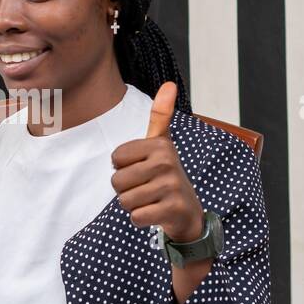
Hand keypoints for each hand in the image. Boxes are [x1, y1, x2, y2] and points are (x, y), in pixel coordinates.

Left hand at [110, 82, 204, 244]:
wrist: (188, 211)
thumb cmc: (166, 175)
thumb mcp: (162, 144)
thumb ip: (161, 115)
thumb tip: (170, 83)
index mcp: (160, 145)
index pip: (115, 159)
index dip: (123, 168)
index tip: (142, 169)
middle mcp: (167, 162)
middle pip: (117, 181)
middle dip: (126, 190)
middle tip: (146, 188)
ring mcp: (171, 186)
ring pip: (125, 201)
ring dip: (133, 205)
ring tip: (151, 199)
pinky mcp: (172, 209)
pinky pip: (136, 216)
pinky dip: (141, 219)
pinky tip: (155, 212)